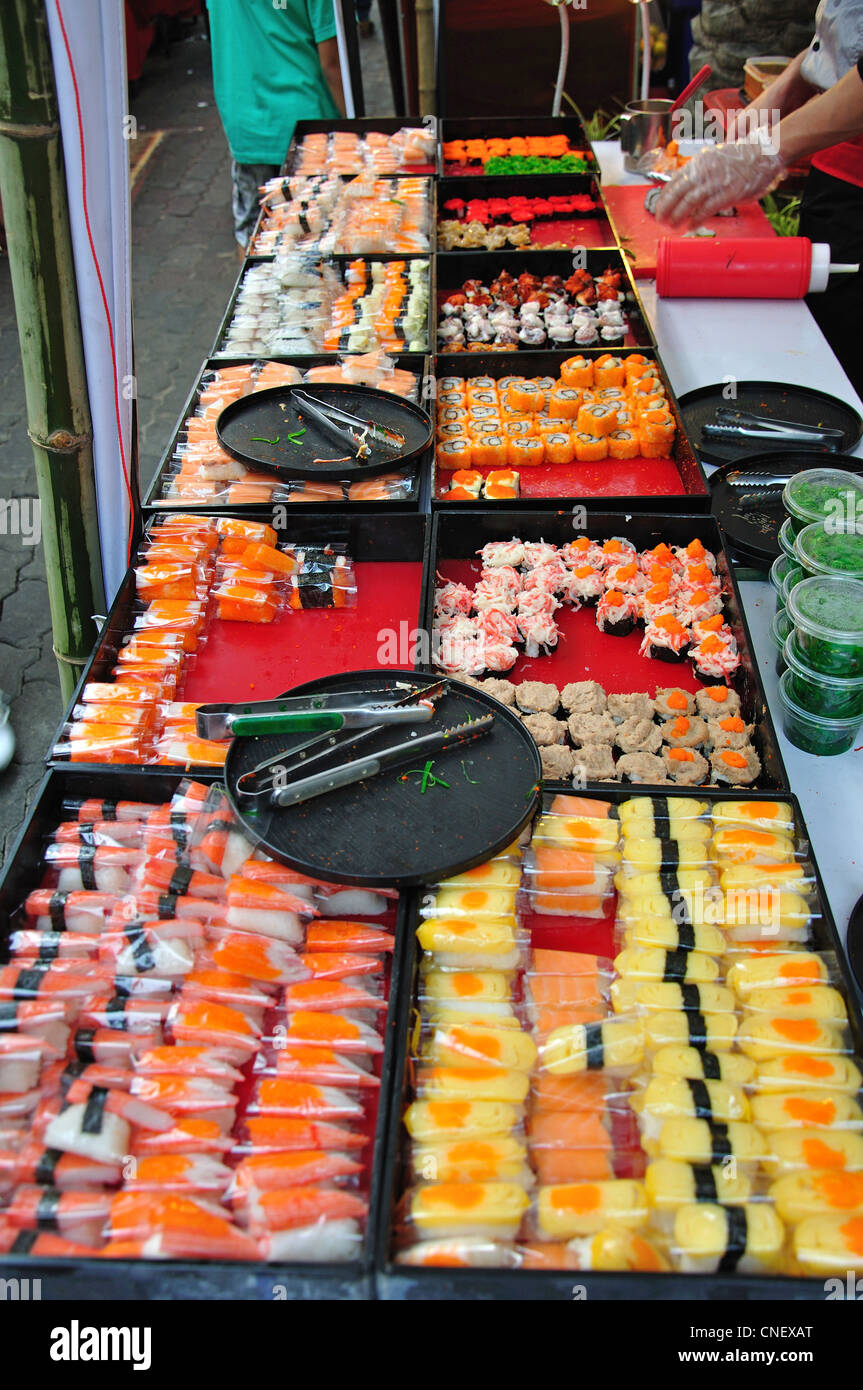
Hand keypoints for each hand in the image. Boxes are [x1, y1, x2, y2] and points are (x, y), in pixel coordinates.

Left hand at [653, 138, 785, 228]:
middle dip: (667, 208)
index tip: (659, 207)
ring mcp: (717, 181)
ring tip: (673, 225)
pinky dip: (697, 218)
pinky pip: (708, 208)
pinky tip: (691, 226)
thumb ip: (702, 172)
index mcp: (700, 162)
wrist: (765, 150)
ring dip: (679, 215)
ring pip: (690, 201)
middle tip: (661, 220)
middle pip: (679, 191)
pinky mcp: (729, 192)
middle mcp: (706, 170)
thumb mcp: (716, 159)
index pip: (675, 180)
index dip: (665, 196)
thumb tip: (688, 188)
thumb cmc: (742, 157)